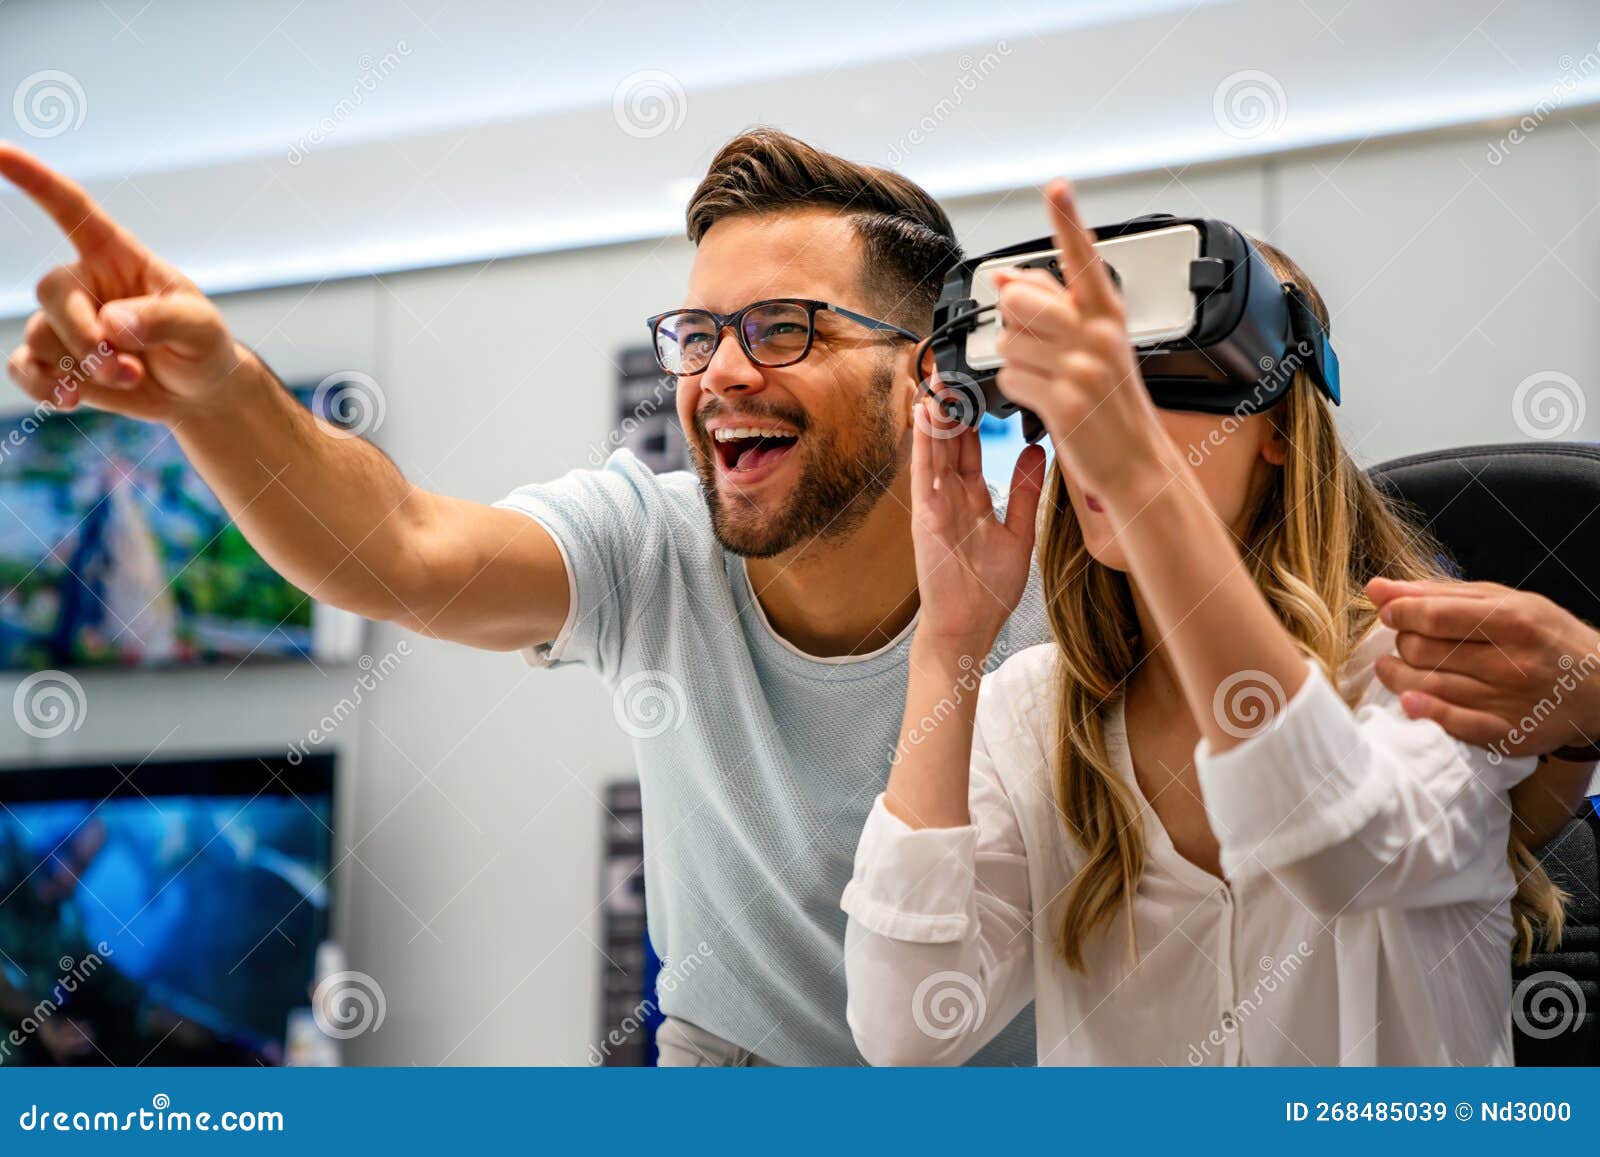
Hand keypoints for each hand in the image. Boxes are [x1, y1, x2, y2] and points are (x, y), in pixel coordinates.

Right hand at [0, 143, 245, 424]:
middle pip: (51, 291)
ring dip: (80, 367)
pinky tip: (68, 399)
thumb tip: (111, 323)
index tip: (0, 151)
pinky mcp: (58, 361)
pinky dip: (40, 386)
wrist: (198, 391)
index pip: (72, 209)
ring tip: (128, 379)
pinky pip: (23, 367)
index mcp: (117, 256)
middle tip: (127, 366)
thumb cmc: (202, 345)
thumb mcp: (201, 327)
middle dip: (84, 333)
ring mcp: (67, 322)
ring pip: (40, 336)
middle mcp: (85, 283)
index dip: (36, 180)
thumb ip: (161, 320)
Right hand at [909, 390, 1045, 655]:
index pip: (970, 449)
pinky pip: (924, 472)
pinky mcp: (927, 516)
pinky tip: (923, 415)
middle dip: (951, 406)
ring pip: (934, 449)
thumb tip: (1037, 452)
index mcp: (973, 500)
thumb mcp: (1019, 533)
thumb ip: (1025, 492)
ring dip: (934, 414)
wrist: (969, 628)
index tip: (980, 388)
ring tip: (937, 378)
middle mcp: (951, 497)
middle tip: (955, 369)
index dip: (973, 418)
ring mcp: (936, 504)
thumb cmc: (989, 591)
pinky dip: (923, 442)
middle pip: (950, 441)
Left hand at [990, 179, 1175, 505]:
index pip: (1083, 257)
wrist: (1136, 462)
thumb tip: (1004, 277)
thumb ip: (1053, 308)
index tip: (1057, 187)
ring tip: (1049, 379)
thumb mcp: (1095, 347)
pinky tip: (1045, 400)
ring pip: (1008, 342)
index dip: (1068, 221)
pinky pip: (1010, 379)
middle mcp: (1097, 335)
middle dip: (1014, 322)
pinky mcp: (1064, 400)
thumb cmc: (1114, 404)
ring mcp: (1081, 367)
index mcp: (1107, 315)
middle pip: (1020, 299)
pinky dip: (1017, 391)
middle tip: (1040, 348)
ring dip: (1016, 363)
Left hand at [1368, 576, 1599, 756]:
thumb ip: (1440, 594)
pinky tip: (1407, 701)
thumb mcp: (1505, 602)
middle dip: (1401, 642)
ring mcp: (1510, 700)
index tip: (1389, 612)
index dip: (1400, 613)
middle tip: (1403, 641)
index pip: (1436, 615)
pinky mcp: (1508, 733)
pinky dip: (1423, 712)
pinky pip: (1454, 725)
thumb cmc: (1544, 635)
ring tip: (1391, 666)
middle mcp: (1513, 661)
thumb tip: (1377, 588)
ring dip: (1396, 676)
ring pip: (1429, 686)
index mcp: (1513, 620)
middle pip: (1425, 650)